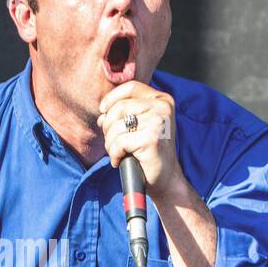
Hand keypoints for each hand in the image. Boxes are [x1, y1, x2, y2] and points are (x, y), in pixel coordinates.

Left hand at [97, 81, 181, 200]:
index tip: (103, 111)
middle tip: (113, 142)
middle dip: (108, 126)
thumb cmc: (148, 152)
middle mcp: (163, 108)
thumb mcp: (139, 126)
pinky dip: (114, 154)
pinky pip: (119, 142)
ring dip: (110, 143)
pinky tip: (120, 160)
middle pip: (119, 107)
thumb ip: (124, 112)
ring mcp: (158, 123)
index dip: (112, 98)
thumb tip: (102, 111)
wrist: (164, 179)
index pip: (131, 87)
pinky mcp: (151, 139)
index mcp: (162, 100)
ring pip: (116, 126)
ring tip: (118, 152)